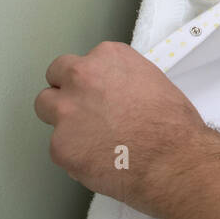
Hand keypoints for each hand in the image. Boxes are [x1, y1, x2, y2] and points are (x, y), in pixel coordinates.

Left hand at [34, 41, 208, 218]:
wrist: (174, 160)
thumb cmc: (173, 127)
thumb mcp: (153, 82)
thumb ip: (122, 81)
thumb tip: (113, 96)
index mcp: (108, 58)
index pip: (83, 61)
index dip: (89, 81)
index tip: (97, 93)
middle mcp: (82, 77)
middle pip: (55, 76)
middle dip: (66, 91)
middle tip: (83, 111)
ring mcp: (67, 112)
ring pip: (46, 109)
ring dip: (62, 120)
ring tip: (88, 138)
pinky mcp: (60, 146)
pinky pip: (58, 148)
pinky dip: (74, 155)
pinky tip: (98, 161)